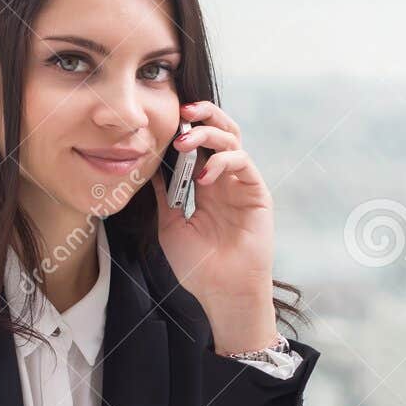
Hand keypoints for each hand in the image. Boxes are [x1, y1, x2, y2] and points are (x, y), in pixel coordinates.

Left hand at [150, 100, 278, 354]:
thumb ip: (163, 194)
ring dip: (208, 134)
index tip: (165, 119)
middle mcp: (225, 180)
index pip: (199, 143)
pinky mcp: (257, 193)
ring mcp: (242, 185)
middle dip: (203, 115)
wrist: (221, 292)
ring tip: (185, 143)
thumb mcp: (169, 224)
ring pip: (233, 140)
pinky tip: (204, 178)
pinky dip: (223, 162)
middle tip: (182, 112)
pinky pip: (243, 163)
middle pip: (221, 131)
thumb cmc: (197, 265)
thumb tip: (148, 164)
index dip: (186, 127)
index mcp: (205, 185)